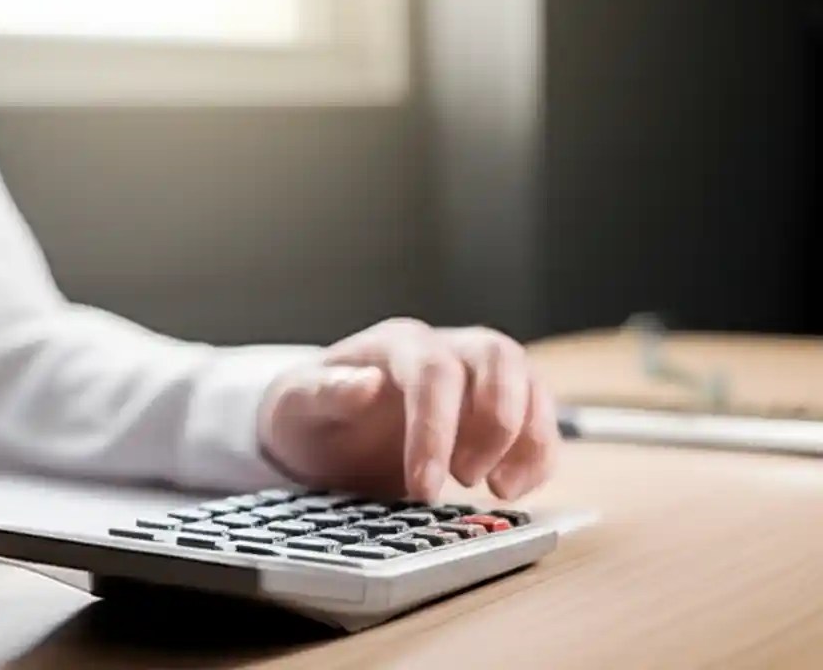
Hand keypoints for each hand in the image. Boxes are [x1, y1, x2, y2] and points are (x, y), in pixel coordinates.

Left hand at [258, 320, 559, 501]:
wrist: (322, 429)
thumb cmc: (310, 415)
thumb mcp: (296, 407)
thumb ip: (323, 392)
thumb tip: (364, 384)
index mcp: (395, 344)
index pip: (432, 371)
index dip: (436, 430)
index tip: (425, 486)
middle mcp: (443, 348)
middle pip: (498, 357)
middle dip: (496, 421)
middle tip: (467, 479)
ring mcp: (475, 375)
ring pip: (529, 382)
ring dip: (527, 438)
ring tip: (499, 489)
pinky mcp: (496, 407)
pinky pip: (539, 420)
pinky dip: (538, 454)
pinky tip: (513, 487)